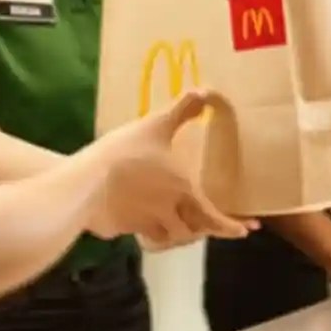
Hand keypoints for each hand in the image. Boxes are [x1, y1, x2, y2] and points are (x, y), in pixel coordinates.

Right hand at [89, 90, 256, 246]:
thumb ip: (182, 110)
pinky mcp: (121, 228)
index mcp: (183, 191)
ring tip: (181, 226)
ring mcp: (143, 224)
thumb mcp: (156, 125)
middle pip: (192, 232)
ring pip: (169, 237)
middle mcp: (168, 213)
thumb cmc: (126, 155)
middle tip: (213, 227)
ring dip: (178, 235)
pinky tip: (145, 223)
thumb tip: (205, 92)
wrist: (83, 185)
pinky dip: (150, 233)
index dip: (230, 226)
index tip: (246, 231)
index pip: (213, 217)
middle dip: (204, 231)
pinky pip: (142, 234)